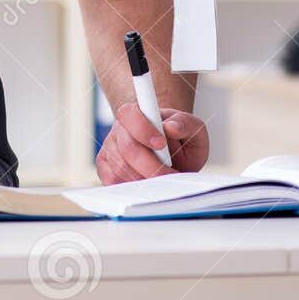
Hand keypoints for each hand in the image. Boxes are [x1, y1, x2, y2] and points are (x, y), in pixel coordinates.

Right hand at [95, 103, 209, 184]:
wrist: (172, 153)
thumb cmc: (180, 139)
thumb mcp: (193, 128)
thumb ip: (185, 124)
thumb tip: (171, 127)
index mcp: (138, 113)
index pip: (130, 115)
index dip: (143, 130)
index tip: (161, 143)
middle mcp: (119, 129)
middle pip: (127, 147)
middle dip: (150, 165)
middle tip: (169, 174)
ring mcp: (110, 148)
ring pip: (120, 167)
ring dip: (144, 178)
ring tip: (162, 180)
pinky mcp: (105, 168)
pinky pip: (112, 180)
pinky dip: (131, 186)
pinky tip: (146, 184)